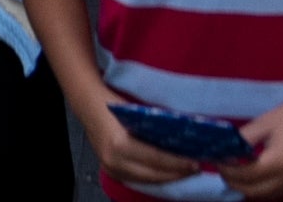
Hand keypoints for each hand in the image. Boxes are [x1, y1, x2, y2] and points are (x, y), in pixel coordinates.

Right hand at [79, 108, 200, 194]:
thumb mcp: (136, 111)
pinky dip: (154, 177)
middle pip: (153, 174)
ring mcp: (110, 168)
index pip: (156, 159)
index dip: (178, 163)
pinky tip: (167, 172)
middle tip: (196, 168)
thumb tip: (183, 136)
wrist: (86, 103)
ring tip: (185, 172)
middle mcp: (114, 160)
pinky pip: (138, 179)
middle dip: (177, 173)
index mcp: (120, 144)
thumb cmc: (112, 102)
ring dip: (168, 177)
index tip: (195, 162)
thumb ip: (156, 126)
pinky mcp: (111, 171)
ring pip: (147, 180)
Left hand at [219, 93, 282, 197]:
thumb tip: (224, 149)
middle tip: (221, 165)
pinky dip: (258, 186)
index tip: (215, 160)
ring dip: (245, 185)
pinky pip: (273, 191)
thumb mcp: (263, 123)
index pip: (246, 175)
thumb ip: (243, 140)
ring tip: (232, 168)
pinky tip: (249, 172)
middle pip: (252, 191)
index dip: (227, 170)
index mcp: (279, 161)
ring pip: (262, 194)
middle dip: (233, 181)